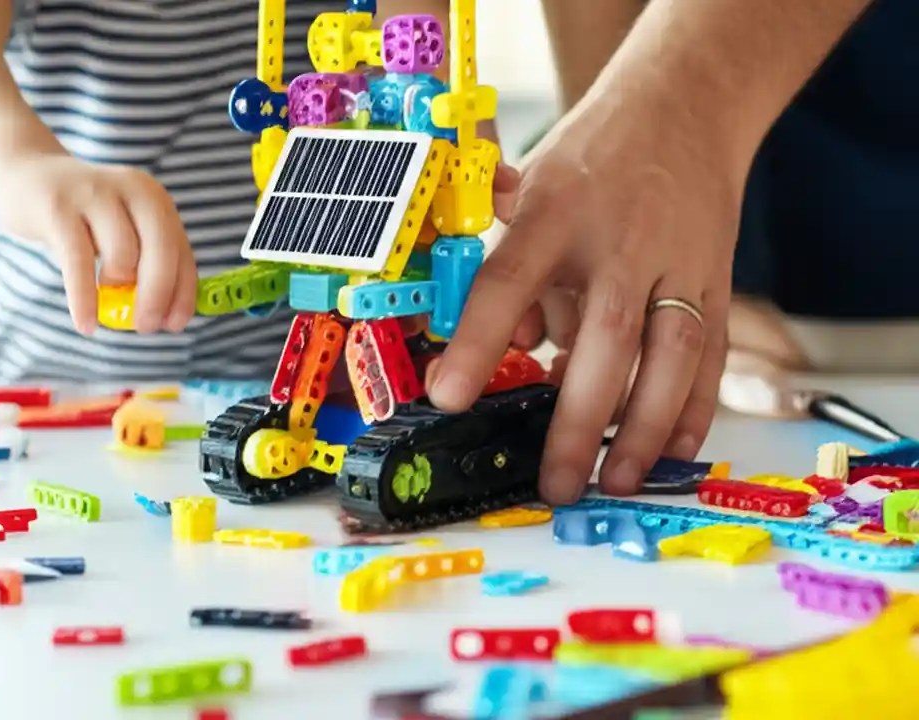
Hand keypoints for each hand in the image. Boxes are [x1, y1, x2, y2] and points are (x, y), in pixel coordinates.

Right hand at [0, 153, 196, 334]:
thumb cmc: (79, 216)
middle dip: (158, 295)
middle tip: (146, 327)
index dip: (182, 291)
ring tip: (105, 302)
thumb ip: (142, 262)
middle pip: (161, 249)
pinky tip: (86, 324)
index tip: (174, 324)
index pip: (180, 249)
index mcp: (152, 197)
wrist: (24, 173)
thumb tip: (162, 316)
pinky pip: (78, 262)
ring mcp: (94, 194)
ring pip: (123, 255)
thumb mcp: (119, 230)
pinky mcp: (58, 207)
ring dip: (117, 289)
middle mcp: (130, 188)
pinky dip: (85, 299)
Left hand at [426, 89, 743, 503]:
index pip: (506, 282)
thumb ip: (510, 269)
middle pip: (605, 337)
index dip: (476, 342)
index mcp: (555, 213)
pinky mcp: (718, 280)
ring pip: (672, 356)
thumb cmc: (589, 161)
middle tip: (553, 484)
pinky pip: (712, 355)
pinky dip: (694, 410)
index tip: (446, 397)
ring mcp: (679, 263)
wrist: (683, 107)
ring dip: (643, 429)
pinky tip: (670, 453)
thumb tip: (510, 348)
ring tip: (612, 482)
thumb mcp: (528, 194)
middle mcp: (622, 241)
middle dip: (579, 421)